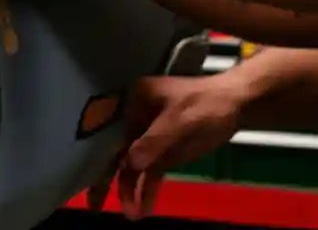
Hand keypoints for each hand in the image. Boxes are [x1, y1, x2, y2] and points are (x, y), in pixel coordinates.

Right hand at [88, 75, 244, 219]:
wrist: (236, 106)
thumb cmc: (206, 104)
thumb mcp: (181, 120)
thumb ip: (156, 141)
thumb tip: (131, 163)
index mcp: (130, 103)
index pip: (106, 129)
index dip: (92, 151)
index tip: (81, 173)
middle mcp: (133, 120)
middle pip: (114, 151)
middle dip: (105, 178)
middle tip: (94, 204)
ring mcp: (147, 138)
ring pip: (131, 167)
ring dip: (130, 190)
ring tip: (130, 215)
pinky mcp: (162, 153)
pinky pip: (150, 174)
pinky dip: (147, 190)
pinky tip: (145, 209)